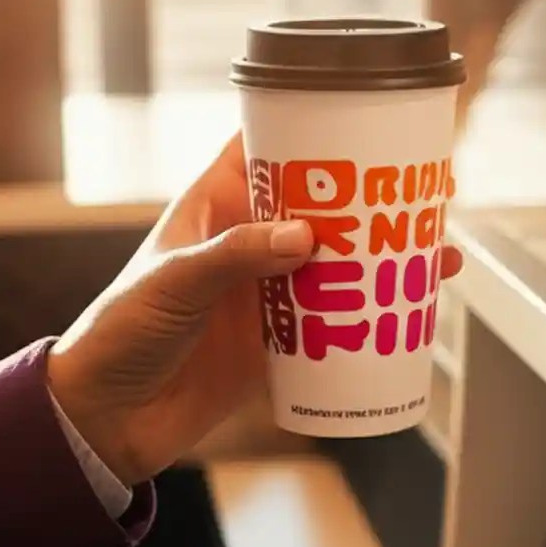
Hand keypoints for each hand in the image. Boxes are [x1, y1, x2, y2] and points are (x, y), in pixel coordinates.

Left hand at [47, 133, 463, 486]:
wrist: (106, 419)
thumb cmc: (118, 334)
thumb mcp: (172, 284)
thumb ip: (235, 256)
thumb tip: (307, 237)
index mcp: (214, 207)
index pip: (269, 151)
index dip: (316, 133)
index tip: (368, 126)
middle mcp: (248, 242)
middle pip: (324, 207)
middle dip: (375, 201)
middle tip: (428, 195)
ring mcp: (268, 291)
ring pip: (341, 263)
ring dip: (387, 258)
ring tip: (439, 254)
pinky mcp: (282, 340)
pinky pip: (338, 319)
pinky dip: (375, 313)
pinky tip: (410, 311)